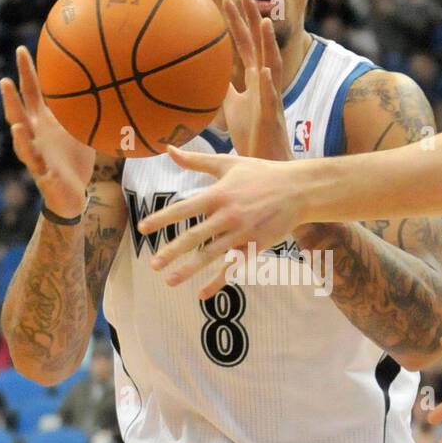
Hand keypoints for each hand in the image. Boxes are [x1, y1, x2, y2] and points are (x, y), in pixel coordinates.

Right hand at [0, 45, 95, 216]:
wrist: (73, 194)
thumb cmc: (75, 159)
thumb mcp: (82, 129)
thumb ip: (85, 108)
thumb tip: (106, 83)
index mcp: (42, 122)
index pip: (31, 92)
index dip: (26, 72)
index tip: (21, 49)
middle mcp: (34, 135)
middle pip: (19, 112)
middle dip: (11, 97)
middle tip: (5, 79)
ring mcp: (35, 155)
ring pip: (21, 141)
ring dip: (17, 129)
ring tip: (15, 121)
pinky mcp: (42, 174)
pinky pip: (34, 163)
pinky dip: (29, 153)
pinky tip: (24, 141)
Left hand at [137, 149, 301, 298]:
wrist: (298, 190)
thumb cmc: (262, 173)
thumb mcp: (228, 163)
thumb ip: (196, 160)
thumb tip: (168, 148)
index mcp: (218, 194)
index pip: (184, 208)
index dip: (162, 218)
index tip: (143, 228)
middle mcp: (227, 215)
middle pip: (195, 236)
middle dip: (172, 251)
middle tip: (153, 264)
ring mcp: (241, 233)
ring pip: (211, 255)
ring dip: (189, 270)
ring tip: (170, 281)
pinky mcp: (254, 246)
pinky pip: (233, 267)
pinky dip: (217, 281)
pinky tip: (202, 294)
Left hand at [220, 0, 291, 161]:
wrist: (265, 164)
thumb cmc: (251, 137)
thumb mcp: (232, 108)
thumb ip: (223, 89)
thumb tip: (205, 74)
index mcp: (255, 80)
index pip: (246, 44)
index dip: (237, 23)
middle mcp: (265, 84)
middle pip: (260, 45)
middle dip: (253, 20)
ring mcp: (271, 98)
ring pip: (273, 65)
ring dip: (269, 44)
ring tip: (264, 22)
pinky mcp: (273, 118)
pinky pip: (272, 98)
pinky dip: (270, 83)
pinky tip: (265, 70)